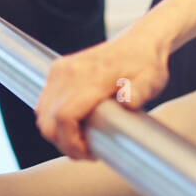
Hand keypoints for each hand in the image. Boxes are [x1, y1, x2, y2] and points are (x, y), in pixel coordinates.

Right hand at [35, 32, 170, 159]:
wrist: (140, 42)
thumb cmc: (146, 63)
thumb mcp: (152, 79)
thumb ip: (141, 91)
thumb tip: (128, 102)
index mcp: (92, 75)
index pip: (65, 116)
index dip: (70, 142)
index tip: (88, 153)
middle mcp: (71, 71)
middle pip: (48, 120)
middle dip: (63, 143)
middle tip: (86, 152)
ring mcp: (61, 69)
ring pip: (42, 113)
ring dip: (56, 133)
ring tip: (80, 140)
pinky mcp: (57, 70)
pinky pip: (44, 103)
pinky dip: (51, 120)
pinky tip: (72, 126)